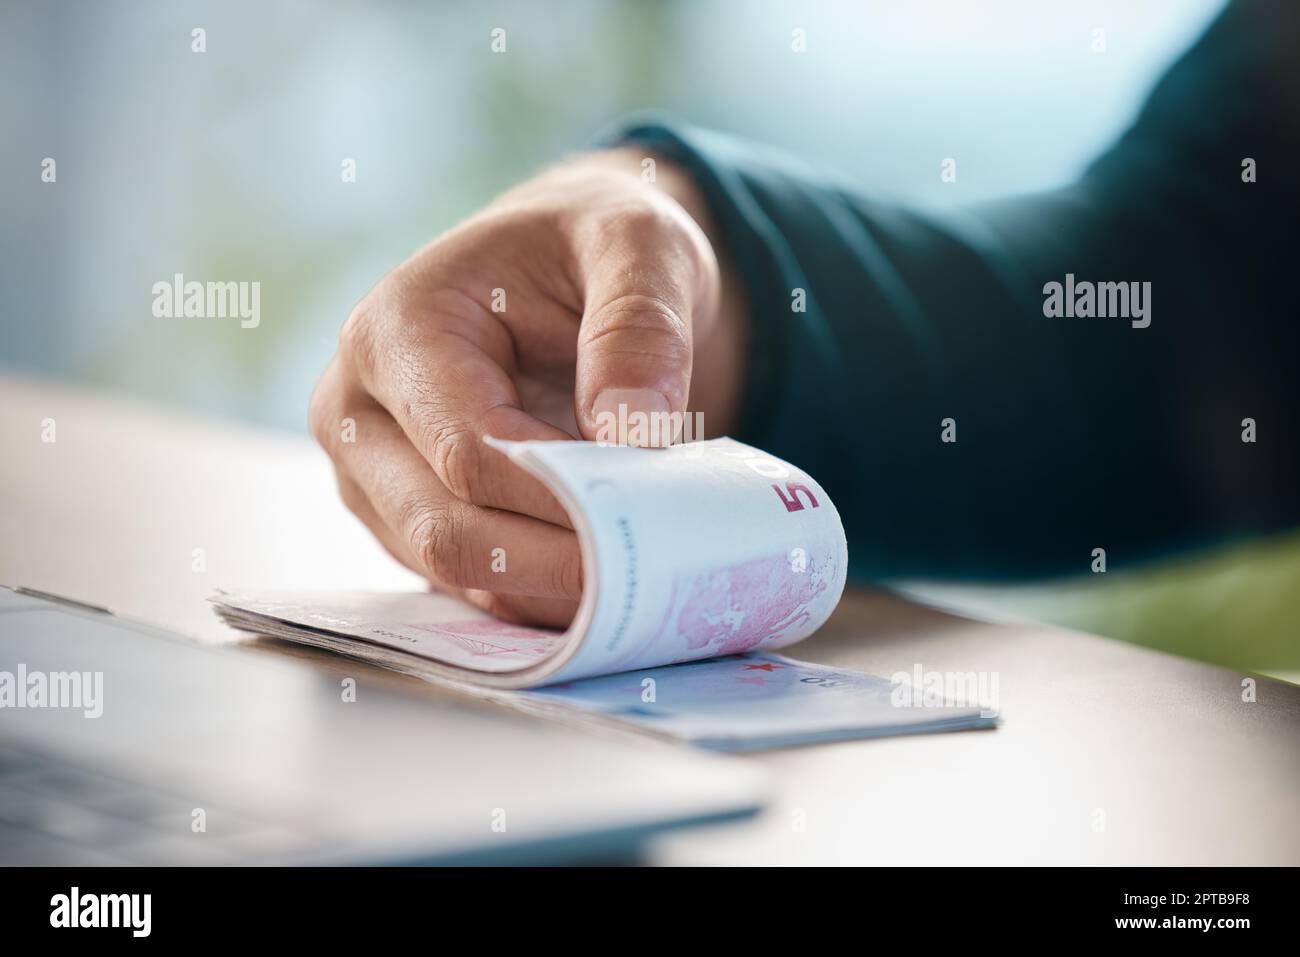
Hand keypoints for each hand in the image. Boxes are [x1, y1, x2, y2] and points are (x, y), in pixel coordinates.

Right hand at [309, 149, 745, 626]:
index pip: (468, 449)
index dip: (559, 499)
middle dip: (555, 563)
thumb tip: (632, 432)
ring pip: (454, 572)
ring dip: (551, 589)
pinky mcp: (408, 521)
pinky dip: (541, 595)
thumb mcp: (637, 243)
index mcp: (396, 332)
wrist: (566, 270)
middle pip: (446, 529)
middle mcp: (360, 413)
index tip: (647, 521)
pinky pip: (471, 586)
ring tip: (647, 580)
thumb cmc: (592, 245)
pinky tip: (612, 584)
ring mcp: (376, 478)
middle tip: (657, 575)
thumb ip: (639, 324)